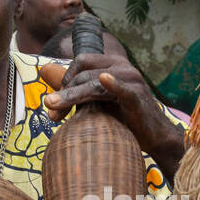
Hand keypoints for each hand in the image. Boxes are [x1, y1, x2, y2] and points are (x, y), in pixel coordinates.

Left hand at [42, 55, 181, 164]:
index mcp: (114, 64)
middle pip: (84, 74)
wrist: (154, 137)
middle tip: (51, 115)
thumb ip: (76, 91)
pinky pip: (122, 89)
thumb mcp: (99, 101)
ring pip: (93, 84)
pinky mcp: (137, 97)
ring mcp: (131, 80)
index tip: (54, 104)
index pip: (81, 62)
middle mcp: (123, 67)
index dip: (64, 81)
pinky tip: (105, 79)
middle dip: (64, 94)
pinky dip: (113, 84)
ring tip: (54, 111)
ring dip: (71, 98)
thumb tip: (45, 81)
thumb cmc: (125, 118)